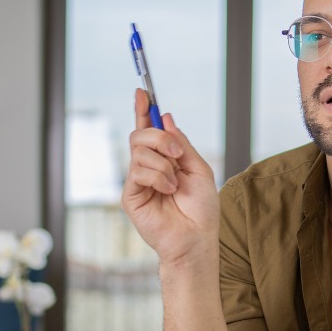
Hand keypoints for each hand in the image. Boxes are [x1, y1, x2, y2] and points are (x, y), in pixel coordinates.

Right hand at [122, 89, 219, 266]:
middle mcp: (148, 167)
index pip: (149, 130)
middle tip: (177, 154)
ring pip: (139, 151)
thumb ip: (181, 144)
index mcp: (165, 159)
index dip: (144, 110)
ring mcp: (138, 181)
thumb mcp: (198, 169)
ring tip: (174, 185)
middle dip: (159, 137)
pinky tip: (167, 191)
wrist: (195, 239)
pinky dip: (157, 177)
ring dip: (163, 164)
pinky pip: (137, 171)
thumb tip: (167, 118)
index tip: (142, 92)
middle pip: (139, 135)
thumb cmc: (200, 210)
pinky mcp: (130, 195)